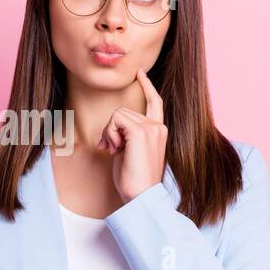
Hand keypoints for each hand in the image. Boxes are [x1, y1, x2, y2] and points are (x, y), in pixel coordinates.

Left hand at [96, 68, 168, 203]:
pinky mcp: (142, 132)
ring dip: (110, 133)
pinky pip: (116, 119)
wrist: (141, 197)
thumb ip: (128, 137)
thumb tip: (113, 133)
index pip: (155, 102)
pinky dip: (110, 133)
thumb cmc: (134, 181)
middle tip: (112, 149)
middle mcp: (158, 128)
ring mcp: (152, 129)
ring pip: (118, 114)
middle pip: (124, 111)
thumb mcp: (131, 153)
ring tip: (116, 152)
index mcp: (159, 132)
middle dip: (111, 129)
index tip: (139, 73)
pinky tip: (115, 149)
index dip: (147, 86)